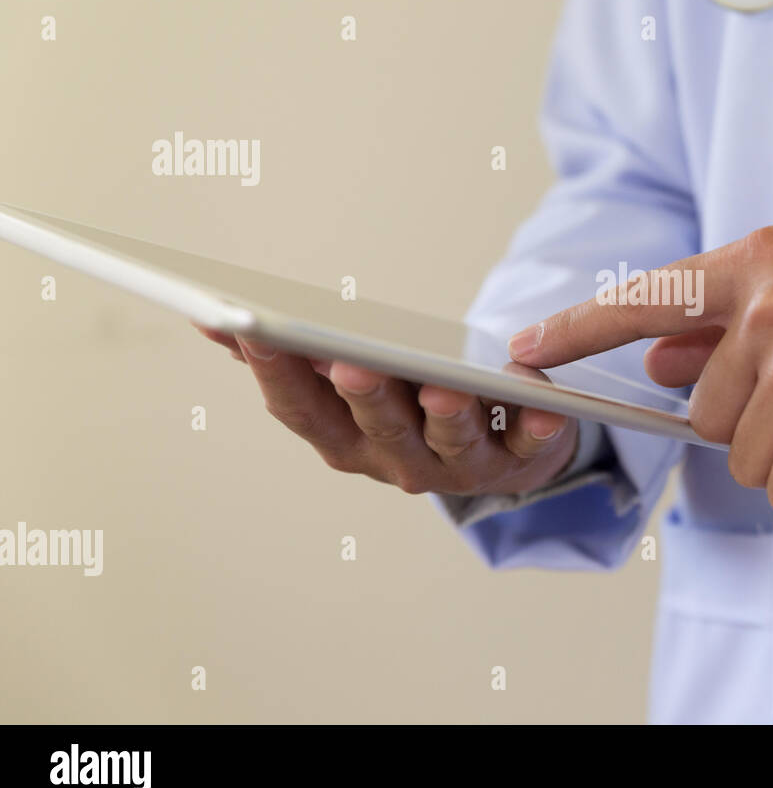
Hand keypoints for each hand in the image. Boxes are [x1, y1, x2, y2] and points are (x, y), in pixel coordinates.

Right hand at [193, 325, 577, 495]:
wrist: (499, 444)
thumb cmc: (411, 401)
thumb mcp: (348, 383)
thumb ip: (291, 355)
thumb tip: (212, 320)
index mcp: (347, 439)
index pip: (302, 410)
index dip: (275, 371)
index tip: (249, 324)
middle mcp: (396, 462)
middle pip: (377, 428)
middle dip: (363, 396)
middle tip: (349, 362)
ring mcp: (458, 467)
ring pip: (450, 444)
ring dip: (447, 418)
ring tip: (447, 390)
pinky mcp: (517, 460)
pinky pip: (528, 446)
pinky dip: (536, 430)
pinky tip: (545, 408)